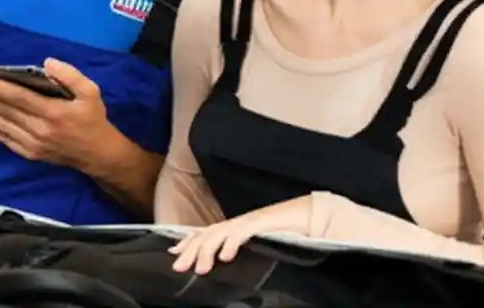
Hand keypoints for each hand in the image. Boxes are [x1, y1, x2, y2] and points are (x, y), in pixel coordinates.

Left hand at [0, 58, 118, 172]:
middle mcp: (39, 130)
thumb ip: (70, 75)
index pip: (18, 97)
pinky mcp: (29, 153)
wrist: (98, 155)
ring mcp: (32, 144)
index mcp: (53, 113)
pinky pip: (4, 137)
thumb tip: (47, 63)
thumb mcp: (91, 92)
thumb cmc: (92, 118)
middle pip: (3, 109)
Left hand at [168, 195, 312, 274]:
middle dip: (191, 250)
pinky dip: (232, 244)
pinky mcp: (262, 222)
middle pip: (207, 234)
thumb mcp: (257, 241)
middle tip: (178, 266)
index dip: (188, 242)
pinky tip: (225, 257)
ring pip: (219, 234)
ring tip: (201, 268)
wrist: (309, 214)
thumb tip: (225, 259)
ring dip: (207, 251)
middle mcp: (237, 222)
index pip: (205, 233)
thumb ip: (240, 247)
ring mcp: (248, 221)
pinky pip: (242, 233)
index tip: (174, 253)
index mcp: (235, 226)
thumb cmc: (286, 231)